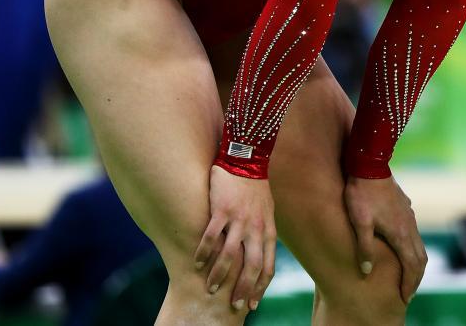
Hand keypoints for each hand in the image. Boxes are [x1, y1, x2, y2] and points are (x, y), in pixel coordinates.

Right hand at [194, 165, 276, 311]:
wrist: (246, 159)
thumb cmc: (255, 189)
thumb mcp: (267, 213)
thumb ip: (262, 234)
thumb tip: (257, 255)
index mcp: (268, 231)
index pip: (267, 266)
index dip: (260, 288)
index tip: (252, 304)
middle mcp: (255, 228)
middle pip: (252, 266)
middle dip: (242, 289)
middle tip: (233, 305)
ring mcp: (239, 219)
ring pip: (230, 255)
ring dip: (219, 275)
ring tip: (210, 288)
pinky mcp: (222, 210)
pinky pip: (211, 236)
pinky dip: (203, 252)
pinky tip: (197, 263)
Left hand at [344, 175, 427, 304]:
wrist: (370, 163)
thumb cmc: (361, 193)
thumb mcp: (359, 222)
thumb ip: (364, 248)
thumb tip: (367, 271)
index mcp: (400, 233)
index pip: (412, 266)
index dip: (410, 284)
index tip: (405, 298)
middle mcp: (409, 226)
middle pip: (420, 258)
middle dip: (416, 278)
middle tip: (408, 292)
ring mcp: (409, 215)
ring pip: (418, 244)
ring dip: (414, 263)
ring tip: (406, 274)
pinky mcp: (405, 207)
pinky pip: (414, 233)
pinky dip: (412, 248)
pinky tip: (401, 247)